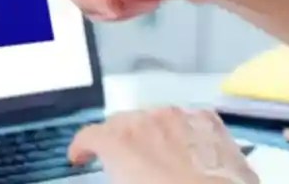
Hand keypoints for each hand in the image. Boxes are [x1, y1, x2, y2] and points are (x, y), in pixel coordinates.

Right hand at [68, 108, 258, 183]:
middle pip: (121, 123)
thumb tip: (123, 172)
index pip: (89, 135)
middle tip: (119, 162)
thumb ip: (119, 174)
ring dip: (148, 133)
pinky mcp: (208, 120)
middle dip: (115, 140)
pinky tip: (185, 150)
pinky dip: (178, 132)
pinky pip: (184, 120)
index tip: (79, 158)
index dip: (80, 148)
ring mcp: (181, 115)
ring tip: (155, 156)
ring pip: (154, 118)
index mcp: (121, 141)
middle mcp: (148, 119)